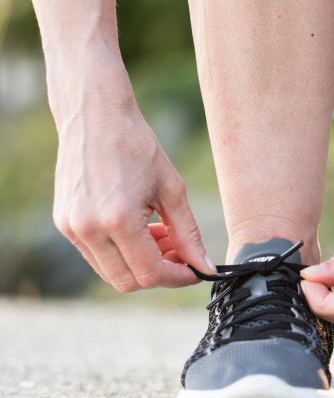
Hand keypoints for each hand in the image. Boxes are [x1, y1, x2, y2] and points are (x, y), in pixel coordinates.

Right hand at [51, 82, 213, 291]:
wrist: (95, 116)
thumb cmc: (137, 146)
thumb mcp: (172, 191)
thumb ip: (188, 235)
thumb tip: (205, 267)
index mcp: (117, 220)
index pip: (150, 273)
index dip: (178, 278)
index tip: (196, 270)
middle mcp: (88, 229)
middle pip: (129, 281)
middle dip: (160, 274)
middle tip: (180, 253)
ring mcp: (71, 228)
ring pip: (112, 272)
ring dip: (141, 264)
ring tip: (162, 235)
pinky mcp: (64, 223)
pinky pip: (97, 256)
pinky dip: (123, 252)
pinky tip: (141, 229)